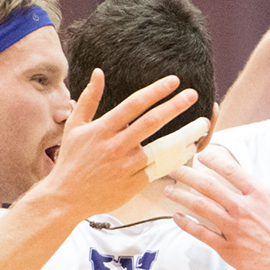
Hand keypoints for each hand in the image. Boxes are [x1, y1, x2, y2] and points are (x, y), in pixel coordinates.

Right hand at [44, 70, 200, 216]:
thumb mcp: (75, 126)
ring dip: (184, 135)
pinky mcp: (135, 183)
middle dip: (175, 106)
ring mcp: (127, 165)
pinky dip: (176, 157)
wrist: (67, 197)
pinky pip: (159, 168)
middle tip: (193, 94)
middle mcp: (116, 145)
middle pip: (151, 122)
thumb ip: (89, 98)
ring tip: (202, 124)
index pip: (134, 104)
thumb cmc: (72, 159)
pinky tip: (190, 147)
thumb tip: (99, 72)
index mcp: (103, 129)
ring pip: (162, 147)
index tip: (174, 81)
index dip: (156, 91)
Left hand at [167, 146, 269, 269]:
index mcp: (261, 195)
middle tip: (175, 170)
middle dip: (188, 175)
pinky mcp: (229, 249)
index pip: (231, 171)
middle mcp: (243, 208)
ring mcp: (234, 229)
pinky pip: (202, 234)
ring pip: (200, 207)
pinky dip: (187, 225)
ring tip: (169, 191)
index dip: (213, 160)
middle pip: (208, 186)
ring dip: (182, 197)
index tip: (201, 157)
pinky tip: (177, 218)